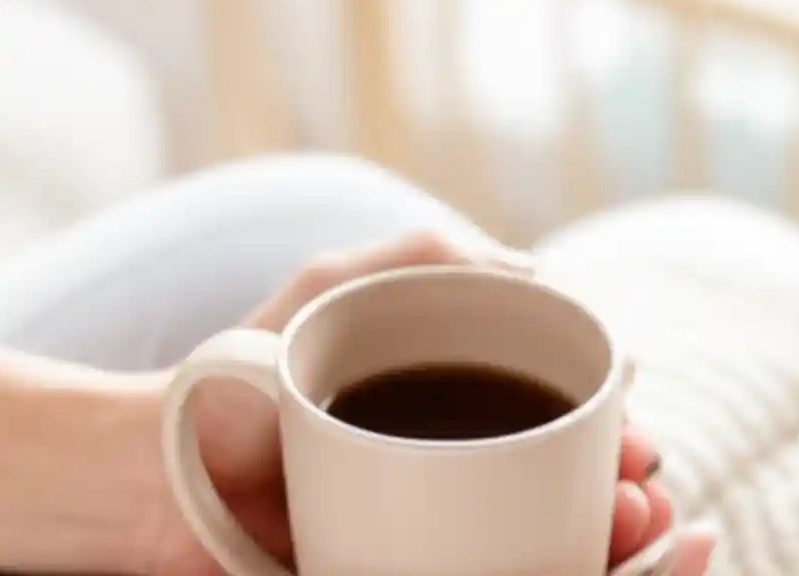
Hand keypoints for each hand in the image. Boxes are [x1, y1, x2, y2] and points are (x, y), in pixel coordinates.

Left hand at [145, 232, 714, 574]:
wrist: (157, 459)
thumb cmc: (253, 365)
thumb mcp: (344, 283)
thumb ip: (432, 254)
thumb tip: (545, 278)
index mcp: (459, 421)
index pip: (561, 439)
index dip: (613, 446)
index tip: (638, 448)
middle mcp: (457, 484)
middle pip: (566, 504)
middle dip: (626, 506)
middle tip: (642, 501)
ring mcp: (430, 544)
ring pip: (543, 556)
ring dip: (609, 553)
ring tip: (633, 534)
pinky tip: (583, 573)